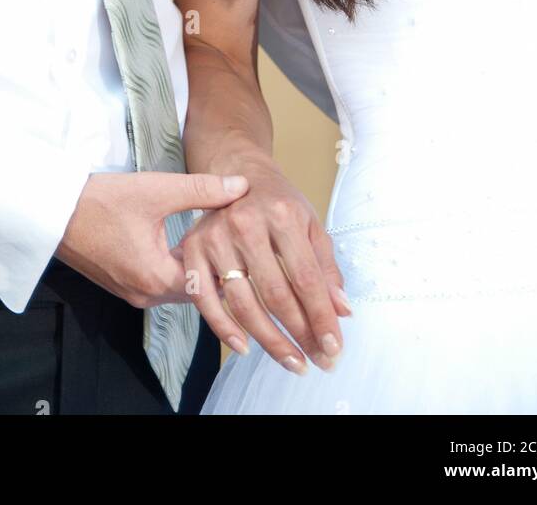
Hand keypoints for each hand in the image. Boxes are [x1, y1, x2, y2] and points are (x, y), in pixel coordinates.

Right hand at [55, 170, 248, 307]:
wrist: (52, 210)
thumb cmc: (101, 200)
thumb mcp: (157, 190)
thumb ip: (202, 190)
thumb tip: (241, 187)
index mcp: (157, 277)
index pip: (210, 286)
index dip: (233, 271)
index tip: (256, 260)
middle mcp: (145, 294)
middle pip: (196, 292)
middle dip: (220, 275)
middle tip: (249, 261)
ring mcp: (130, 292)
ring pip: (179, 289)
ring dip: (198, 273)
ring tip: (225, 255)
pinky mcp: (121, 283)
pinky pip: (160, 284)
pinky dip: (178, 270)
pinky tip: (187, 251)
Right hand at [174, 154, 351, 372]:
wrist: (239, 174)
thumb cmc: (279, 203)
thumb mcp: (310, 224)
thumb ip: (326, 267)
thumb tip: (343, 310)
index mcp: (282, 215)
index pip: (306, 278)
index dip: (321, 317)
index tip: (334, 348)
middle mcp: (246, 224)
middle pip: (276, 294)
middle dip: (300, 335)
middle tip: (318, 361)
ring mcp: (216, 236)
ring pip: (243, 303)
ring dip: (270, 342)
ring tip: (293, 362)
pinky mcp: (193, 248)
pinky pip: (206, 299)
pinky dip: (225, 329)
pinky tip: (246, 349)